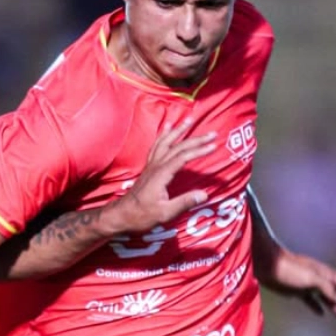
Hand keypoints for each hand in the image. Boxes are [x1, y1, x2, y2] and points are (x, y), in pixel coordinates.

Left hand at [105, 119, 216, 233]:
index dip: (199, 151)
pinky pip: (156, 146)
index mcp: (161, 175)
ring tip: (188, 120)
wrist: (121, 215)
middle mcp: (156, 166)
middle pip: (177, 147)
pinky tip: (167, 128)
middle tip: (212, 133)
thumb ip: (184, 202)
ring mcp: (151, 165)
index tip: (214, 146)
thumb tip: (204, 194)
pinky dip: (163, 135)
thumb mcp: (164, 213)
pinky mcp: (149, 167)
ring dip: (178, 131)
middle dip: (196, 140)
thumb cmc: (142, 215)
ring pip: (165, 143)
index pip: (183, 157)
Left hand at [256, 247, 335, 317]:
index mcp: (324, 274)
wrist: (266, 265)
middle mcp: (318, 278)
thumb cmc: (289, 269)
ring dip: (335, 305)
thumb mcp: (311, 278)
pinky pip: (310, 300)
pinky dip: (317, 306)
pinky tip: (321, 314)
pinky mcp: (295, 290)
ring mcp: (307, 284)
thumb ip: (326, 288)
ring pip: (325, 296)